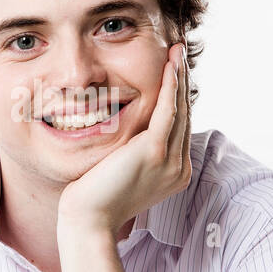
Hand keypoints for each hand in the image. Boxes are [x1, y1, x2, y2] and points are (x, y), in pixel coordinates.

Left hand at [57, 42, 191, 232]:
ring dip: (179, 77)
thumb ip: (134, 154)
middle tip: (179, 53)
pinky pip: (167, 111)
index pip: (178, 127)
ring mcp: (170, 160)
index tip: (174, 72)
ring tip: (177, 51)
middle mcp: (178, 167)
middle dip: (182, 81)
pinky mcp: (154, 151)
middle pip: (183, 114)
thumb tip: (128, 138)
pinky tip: (170, 66)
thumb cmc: (95, 199)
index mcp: (174, 172)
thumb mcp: (122, 172)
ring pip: (178, 109)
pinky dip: (170, 86)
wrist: (89, 219)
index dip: (177, 97)